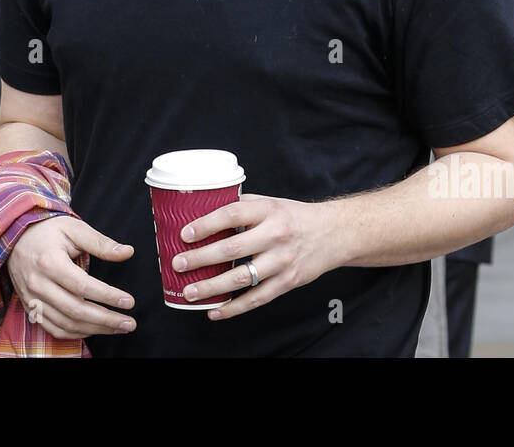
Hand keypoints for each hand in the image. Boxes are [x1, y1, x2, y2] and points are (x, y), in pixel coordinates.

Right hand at [5, 214, 136, 339]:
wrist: (16, 237)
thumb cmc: (49, 231)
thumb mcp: (74, 228)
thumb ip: (101, 242)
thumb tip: (127, 252)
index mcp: (50, 262)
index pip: (83, 286)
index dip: (108, 296)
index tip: (129, 302)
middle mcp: (38, 284)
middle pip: (75, 310)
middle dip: (106, 320)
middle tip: (130, 323)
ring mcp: (32, 298)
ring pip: (66, 324)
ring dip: (94, 330)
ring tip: (118, 328)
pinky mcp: (30, 307)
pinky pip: (53, 328)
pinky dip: (75, 334)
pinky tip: (94, 329)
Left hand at [174, 194, 338, 320]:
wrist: (335, 233)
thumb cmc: (295, 217)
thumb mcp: (271, 202)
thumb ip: (243, 207)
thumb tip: (205, 212)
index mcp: (268, 210)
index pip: (232, 214)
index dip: (207, 224)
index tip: (185, 234)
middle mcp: (276, 234)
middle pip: (233, 248)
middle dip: (201, 258)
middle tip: (178, 264)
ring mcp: (283, 260)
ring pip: (242, 277)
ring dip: (212, 286)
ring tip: (190, 292)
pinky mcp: (288, 281)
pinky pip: (257, 298)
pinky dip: (235, 307)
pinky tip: (216, 311)